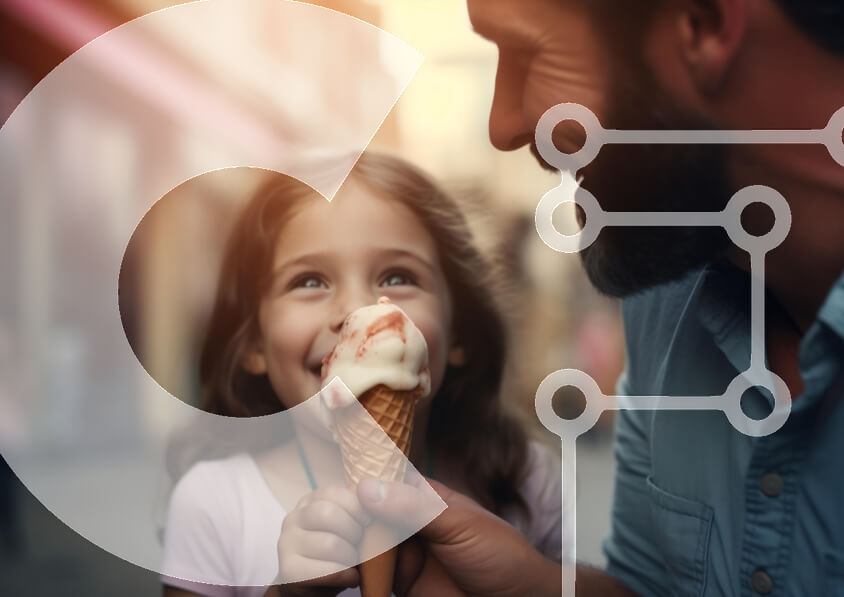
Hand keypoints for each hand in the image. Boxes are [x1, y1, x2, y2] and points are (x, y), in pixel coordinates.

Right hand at [275, 485, 371, 594]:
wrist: (317, 586)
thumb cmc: (341, 552)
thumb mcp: (350, 524)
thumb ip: (360, 508)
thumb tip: (375, 492)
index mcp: (310, 501)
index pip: (334, 493)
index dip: (357, 508)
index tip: (368, 522)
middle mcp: (293, 518)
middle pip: (328, 514)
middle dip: (353, 532)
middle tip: (359, 546)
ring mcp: (286, 543)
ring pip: (330, 544)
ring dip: (351, 557)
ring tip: (353, 564)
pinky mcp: (289, 569)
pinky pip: (328, 570)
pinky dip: (347, 576)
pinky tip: (349, 577)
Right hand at [357, 476, 560, 596]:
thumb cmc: (499, 554)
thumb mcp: (458, 524)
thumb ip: (414, 507)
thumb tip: (367, 488)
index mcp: (423, 497)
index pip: (384, 480)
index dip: (361, 482)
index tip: (340, 490)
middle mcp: (408, 522)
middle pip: (367, 511)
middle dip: (351, 515)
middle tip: (339, 524)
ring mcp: (402, 552)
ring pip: (364, 541)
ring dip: (350, 542)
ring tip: (341, 546)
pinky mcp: (397, 582)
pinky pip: (369, 572)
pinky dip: (355, 569)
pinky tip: (346, 567)